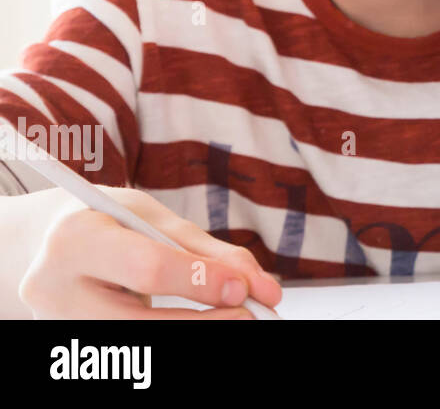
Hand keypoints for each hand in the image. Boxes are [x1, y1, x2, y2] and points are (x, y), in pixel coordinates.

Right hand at [17, 186, 282, 318]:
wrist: (51, 243)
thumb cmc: (110, 221)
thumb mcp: (153, 218)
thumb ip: (208, 251)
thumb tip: (263, 288)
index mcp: (77, 238)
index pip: (146, 266)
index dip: (199, 279)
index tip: (243, 288)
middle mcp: (56, 285)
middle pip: (138, 320)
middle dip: (204, 321)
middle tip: (251, 316)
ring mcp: (59, 321)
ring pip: (136, 341)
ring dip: (195, 330)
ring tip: (235, 319)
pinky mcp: (70, 341)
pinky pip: (131, 347)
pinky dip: (174, 332)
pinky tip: (203, 322)